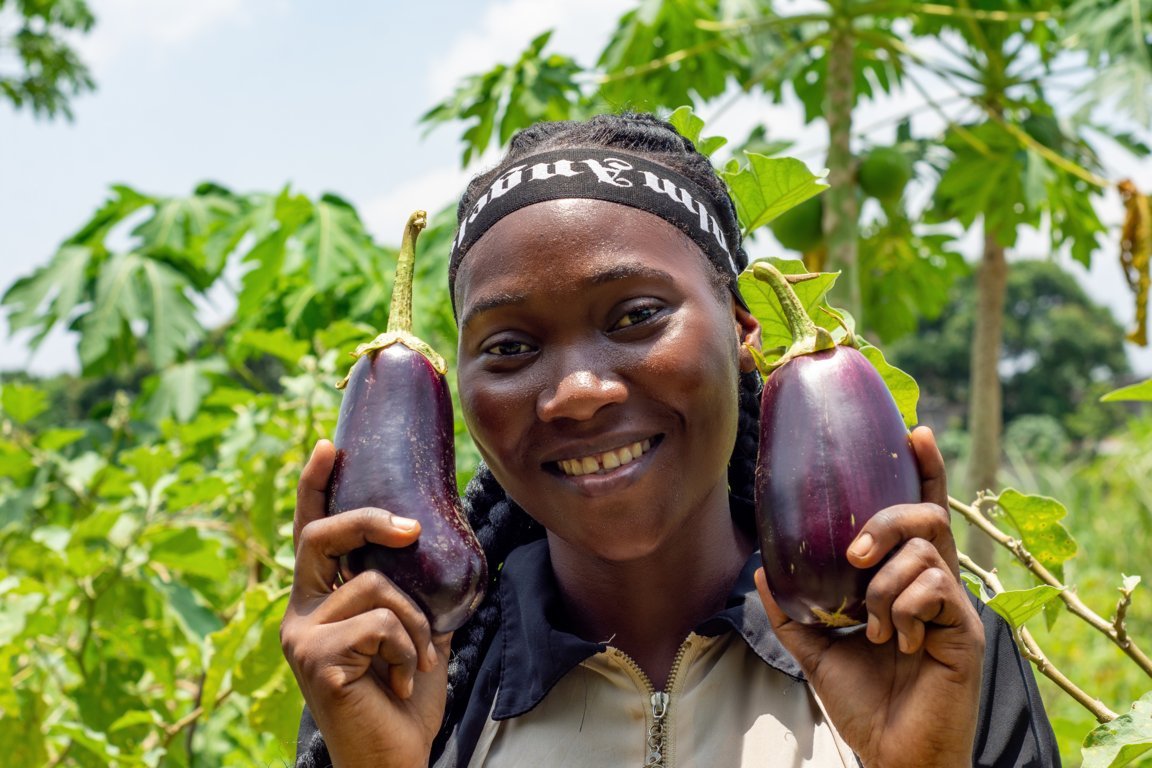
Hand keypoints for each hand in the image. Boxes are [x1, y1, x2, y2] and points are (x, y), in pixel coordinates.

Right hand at [280, 439, 449, 767]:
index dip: (315, 487)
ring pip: (375, 585)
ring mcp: (302, 636)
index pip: (312, 533)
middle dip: (369, 521)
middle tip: (411, 528)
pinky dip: (406, 648)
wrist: (394, 758)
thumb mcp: (411, 628)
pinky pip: (380, 622)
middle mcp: (300, 612)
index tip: (328, 445)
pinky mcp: (315, 658)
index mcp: (321, 600)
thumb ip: (406, 588)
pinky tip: (397, 679)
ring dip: (414, 623)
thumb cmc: (401, 695)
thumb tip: (430, 535)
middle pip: (324, 536)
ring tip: (410, 662)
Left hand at [755, 427, 984, 767]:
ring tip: (872, 629)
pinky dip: (901, 609)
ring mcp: (954, 605)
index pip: (919, 513)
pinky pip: (933, 587)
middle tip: (853, 555)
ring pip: (923, 552)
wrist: (890, 753)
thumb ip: (791, 607)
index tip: (914, 430)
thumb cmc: (863, 702)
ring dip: (881, 588)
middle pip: (925, 515)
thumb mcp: (815, 646)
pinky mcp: (967, 629)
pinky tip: (897, 643)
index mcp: (904, 580)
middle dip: (884, 521)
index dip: (924, 470)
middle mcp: (935, 583)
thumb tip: (761, 566)